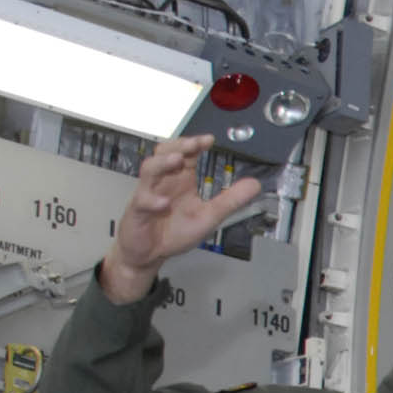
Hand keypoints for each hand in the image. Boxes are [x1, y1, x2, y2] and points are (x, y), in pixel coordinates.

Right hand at [95, 137, 264, 305]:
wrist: (149, 253)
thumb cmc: (173, 232)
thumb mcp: (208, 216)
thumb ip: (230, 200)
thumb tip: (254, 185)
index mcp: (181, 180)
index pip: (187, 153)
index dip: (196, 144)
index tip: (209, 140)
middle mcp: (164, 182)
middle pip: (165, 153)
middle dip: (179, 146)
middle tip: (193, 145)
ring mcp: (148, 193)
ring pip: (149, 170)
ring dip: (163, 164)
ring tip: (177, 161)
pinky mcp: (138, 211)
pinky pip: (142, 201)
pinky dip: (153, 200)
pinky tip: (163, 202)